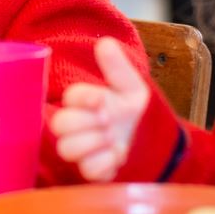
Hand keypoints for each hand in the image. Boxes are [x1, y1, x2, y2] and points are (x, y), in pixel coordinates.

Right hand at [48, 37, 151, 181]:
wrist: (154, 140)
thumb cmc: (136, 111)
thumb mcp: (132, 87)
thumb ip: (117, 68)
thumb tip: (105, 43)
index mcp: (84, 101)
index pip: (69, 98)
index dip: (83, 99)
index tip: (102, 100)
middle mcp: (77, 125)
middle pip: (59, 125)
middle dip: (86, 123)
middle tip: (109, 121)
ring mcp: (83, 149)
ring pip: (66, 149)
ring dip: (93, 144)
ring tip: (114, 140)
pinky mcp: (91, 170)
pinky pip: (87, 171)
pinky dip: (105, 163)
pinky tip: (118, 156)